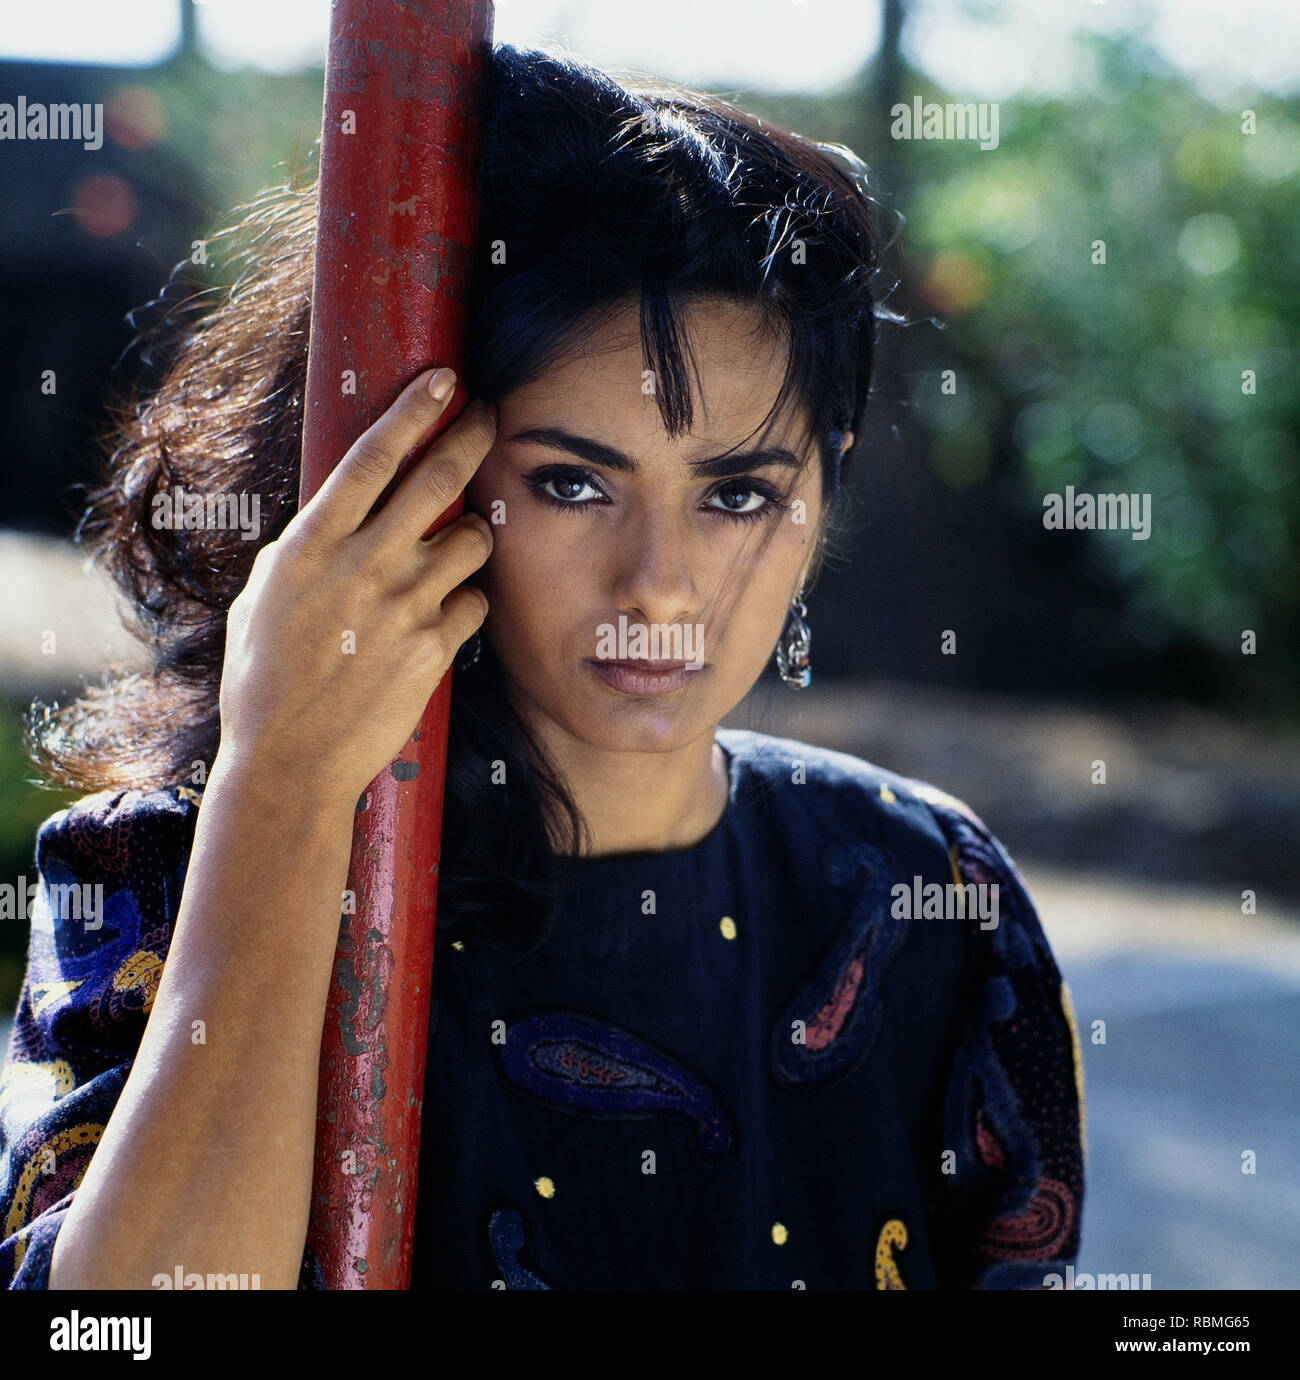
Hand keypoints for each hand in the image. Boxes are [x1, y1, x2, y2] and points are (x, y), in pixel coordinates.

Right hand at [217, 368, 493, 804]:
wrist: (290, 762)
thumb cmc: (262, 683)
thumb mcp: (261, 601)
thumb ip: (299, 554)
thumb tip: (328, 523)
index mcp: (311, 546)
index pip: (371, 458)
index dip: (413, 411)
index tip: (444, 378)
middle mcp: (362, 566)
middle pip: (438, 479)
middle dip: (473, 436)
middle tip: (489, 417)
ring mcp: (403, 606)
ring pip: (473, 540)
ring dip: (473, 534)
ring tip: (457, 546)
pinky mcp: (434, 649)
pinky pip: (475, 602)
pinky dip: (468, 600)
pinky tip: (447, 612)